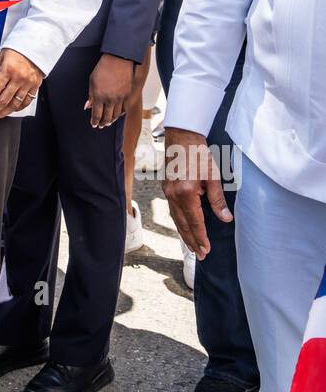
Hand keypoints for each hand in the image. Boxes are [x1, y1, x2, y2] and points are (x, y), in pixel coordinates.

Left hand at [0, 48, 43, 119]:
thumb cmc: (16, 51)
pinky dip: (17, 108)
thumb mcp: (0, 59)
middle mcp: (19, 78)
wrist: (35, 46)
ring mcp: (28, 83)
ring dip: (3, 112)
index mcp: (8, 70)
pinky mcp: (35, 86)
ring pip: (14, 104)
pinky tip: (10, 110)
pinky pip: (26, 101)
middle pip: (3, 100)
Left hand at [85, 53, 133, 128]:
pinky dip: (120, 113)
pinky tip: (117, 115)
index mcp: (99, 96)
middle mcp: (110, 99)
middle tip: (101, 125)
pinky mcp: (127, 94)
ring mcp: (120, 97)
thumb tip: (88, 106)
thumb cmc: (103, 68)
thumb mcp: (92, 81)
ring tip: (109, 121)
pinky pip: (124, 108)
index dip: (95, 121)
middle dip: (103, 123)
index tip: (94, 124)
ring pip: (116, 115)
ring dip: (112, 120)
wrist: (118, 60)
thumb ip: (91, 95)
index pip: (96, 114)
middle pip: (107, 117)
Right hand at [162, 127, 232, 259]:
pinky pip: (173, 210)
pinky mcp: (166, 188)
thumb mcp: (213, 175)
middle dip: (192, 241)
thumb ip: (218, 200)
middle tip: (200, 256)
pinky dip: (179, 222)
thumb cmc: (199, 153)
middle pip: (183, 224)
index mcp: (186, 193)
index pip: (195, 222)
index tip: (206, 250)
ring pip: (176, 219)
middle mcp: (174, 195)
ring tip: (191, 247)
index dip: (201, 238)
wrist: (181, 136)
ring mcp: (167, 192)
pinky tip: (183, 227)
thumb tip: (225, 219)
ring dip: (184, 234)